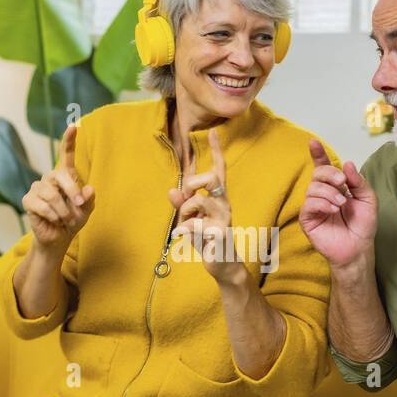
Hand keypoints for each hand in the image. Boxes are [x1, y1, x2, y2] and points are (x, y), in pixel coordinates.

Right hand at [23, 125, 94, 254]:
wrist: (58, 237)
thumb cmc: (73, 220)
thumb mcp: (86, 211)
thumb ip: (89, 200)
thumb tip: (89, 189)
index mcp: (65, 176)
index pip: (66, 154)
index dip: (69, 140)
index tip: (74, 126)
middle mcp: (50, 178)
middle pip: (60, 175)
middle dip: (72, 192)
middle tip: (79, 207)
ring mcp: (37, 188)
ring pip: (52, 194)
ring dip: (63, 211)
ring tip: (65, 219)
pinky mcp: (28, 200)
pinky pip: (42, 206)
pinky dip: (52, 216)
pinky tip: (53, 220)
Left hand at [169, 130, 242, 283]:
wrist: (222, 265)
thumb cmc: (206, 239)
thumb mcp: (191, 219)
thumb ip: (182, 204)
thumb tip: (172, 190)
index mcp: (219, 198)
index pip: (220, 170)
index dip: (217, 151)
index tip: (214, 132)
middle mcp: (224, 204)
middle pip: (211, 178)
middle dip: (193, 183)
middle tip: (186, 197)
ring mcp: (224, 219)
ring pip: (198, 201)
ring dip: (186, 211)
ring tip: (186, 224)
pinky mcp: (219, 234)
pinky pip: (194, 224)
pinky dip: (184, 230)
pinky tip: (184, 237)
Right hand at [299, 139, 376, 269]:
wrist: (358, 248)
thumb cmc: (363, 225)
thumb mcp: (368, 199)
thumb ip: (358, 181)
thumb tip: (347, 164)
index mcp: (335, 187)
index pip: (323, 167)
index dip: (318, 154)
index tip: (313, 142)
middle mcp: (322, 194)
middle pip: (317, 173)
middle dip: (329, 173)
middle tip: (342, 182)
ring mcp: (314, 206)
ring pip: (312, 188)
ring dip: (329, 193)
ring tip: (341, 204)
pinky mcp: (308, 219)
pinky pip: (308, 205)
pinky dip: (322, 204)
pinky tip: (333, 210)